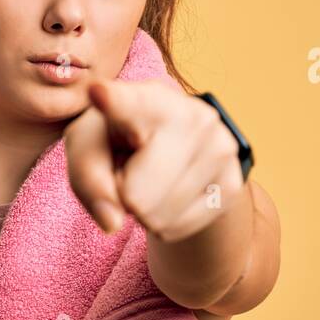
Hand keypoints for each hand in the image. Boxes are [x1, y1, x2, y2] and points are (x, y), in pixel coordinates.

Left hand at [63, 77, 244, 242]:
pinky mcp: (232, 184)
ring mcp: (220, 149)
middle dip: (123, 196)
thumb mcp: (87, 150)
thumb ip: (87, 179)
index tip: (97, 91)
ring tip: (151, 178)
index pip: (129, 104)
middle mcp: (193, 116)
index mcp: (146, 98)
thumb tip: (112, 222)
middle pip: (136, 197)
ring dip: (144, 211)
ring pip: (157, 217)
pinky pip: (177, 228)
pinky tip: (168, 193)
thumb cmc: (117, 142)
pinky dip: (163, 222)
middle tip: (130, 171)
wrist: (170, 147)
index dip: (113, 102)